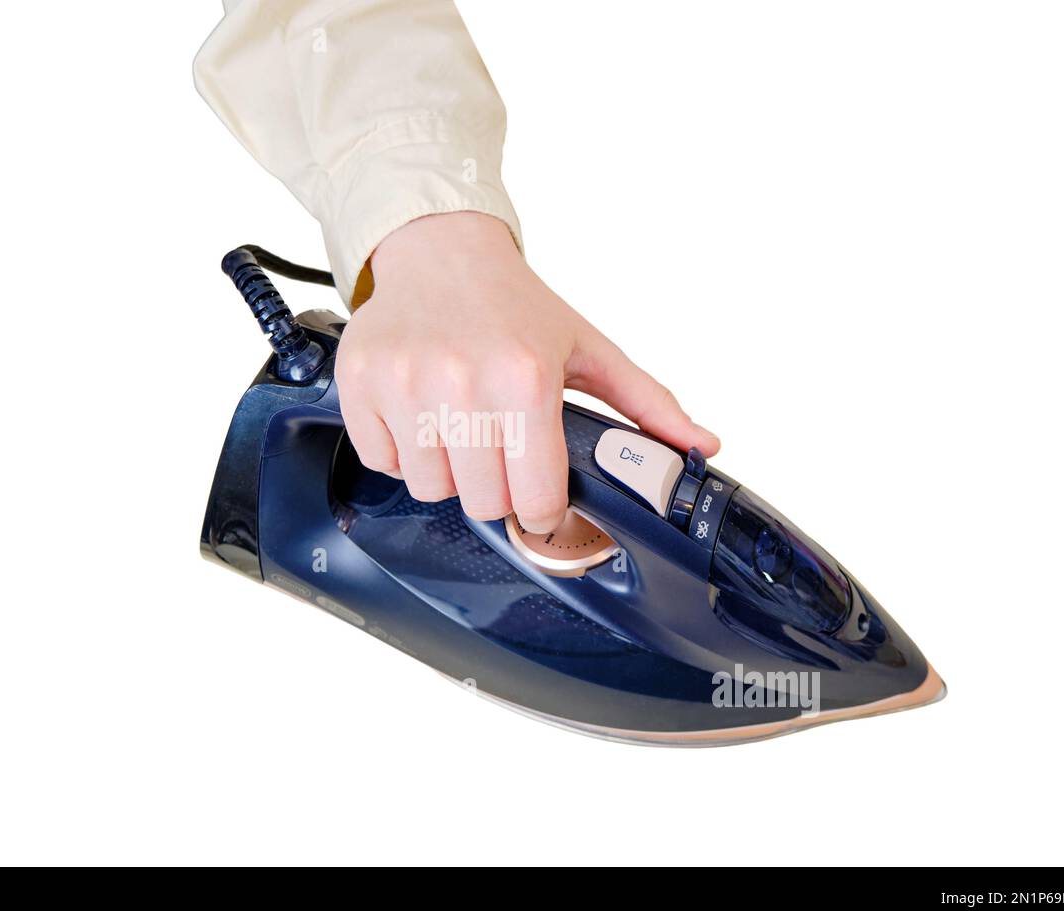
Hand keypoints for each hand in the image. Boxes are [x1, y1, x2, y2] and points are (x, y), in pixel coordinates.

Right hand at [334, 212, 719, 532]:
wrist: (440, 249)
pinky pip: (381, 462)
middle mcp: (462, 383)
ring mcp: (405, 384)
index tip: (539, 496)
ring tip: (459, 427)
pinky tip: (420, 415)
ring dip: (447, 471)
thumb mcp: (588, 348)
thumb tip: (702, 445)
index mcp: (526, 379)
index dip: (543, 508)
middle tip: (498, 449)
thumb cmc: (513, 304)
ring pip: (429, 488)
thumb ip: (647, 404)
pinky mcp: (361, 384)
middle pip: (480, 503)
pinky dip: (400, 451)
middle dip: (494, 488)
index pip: (534, 500)